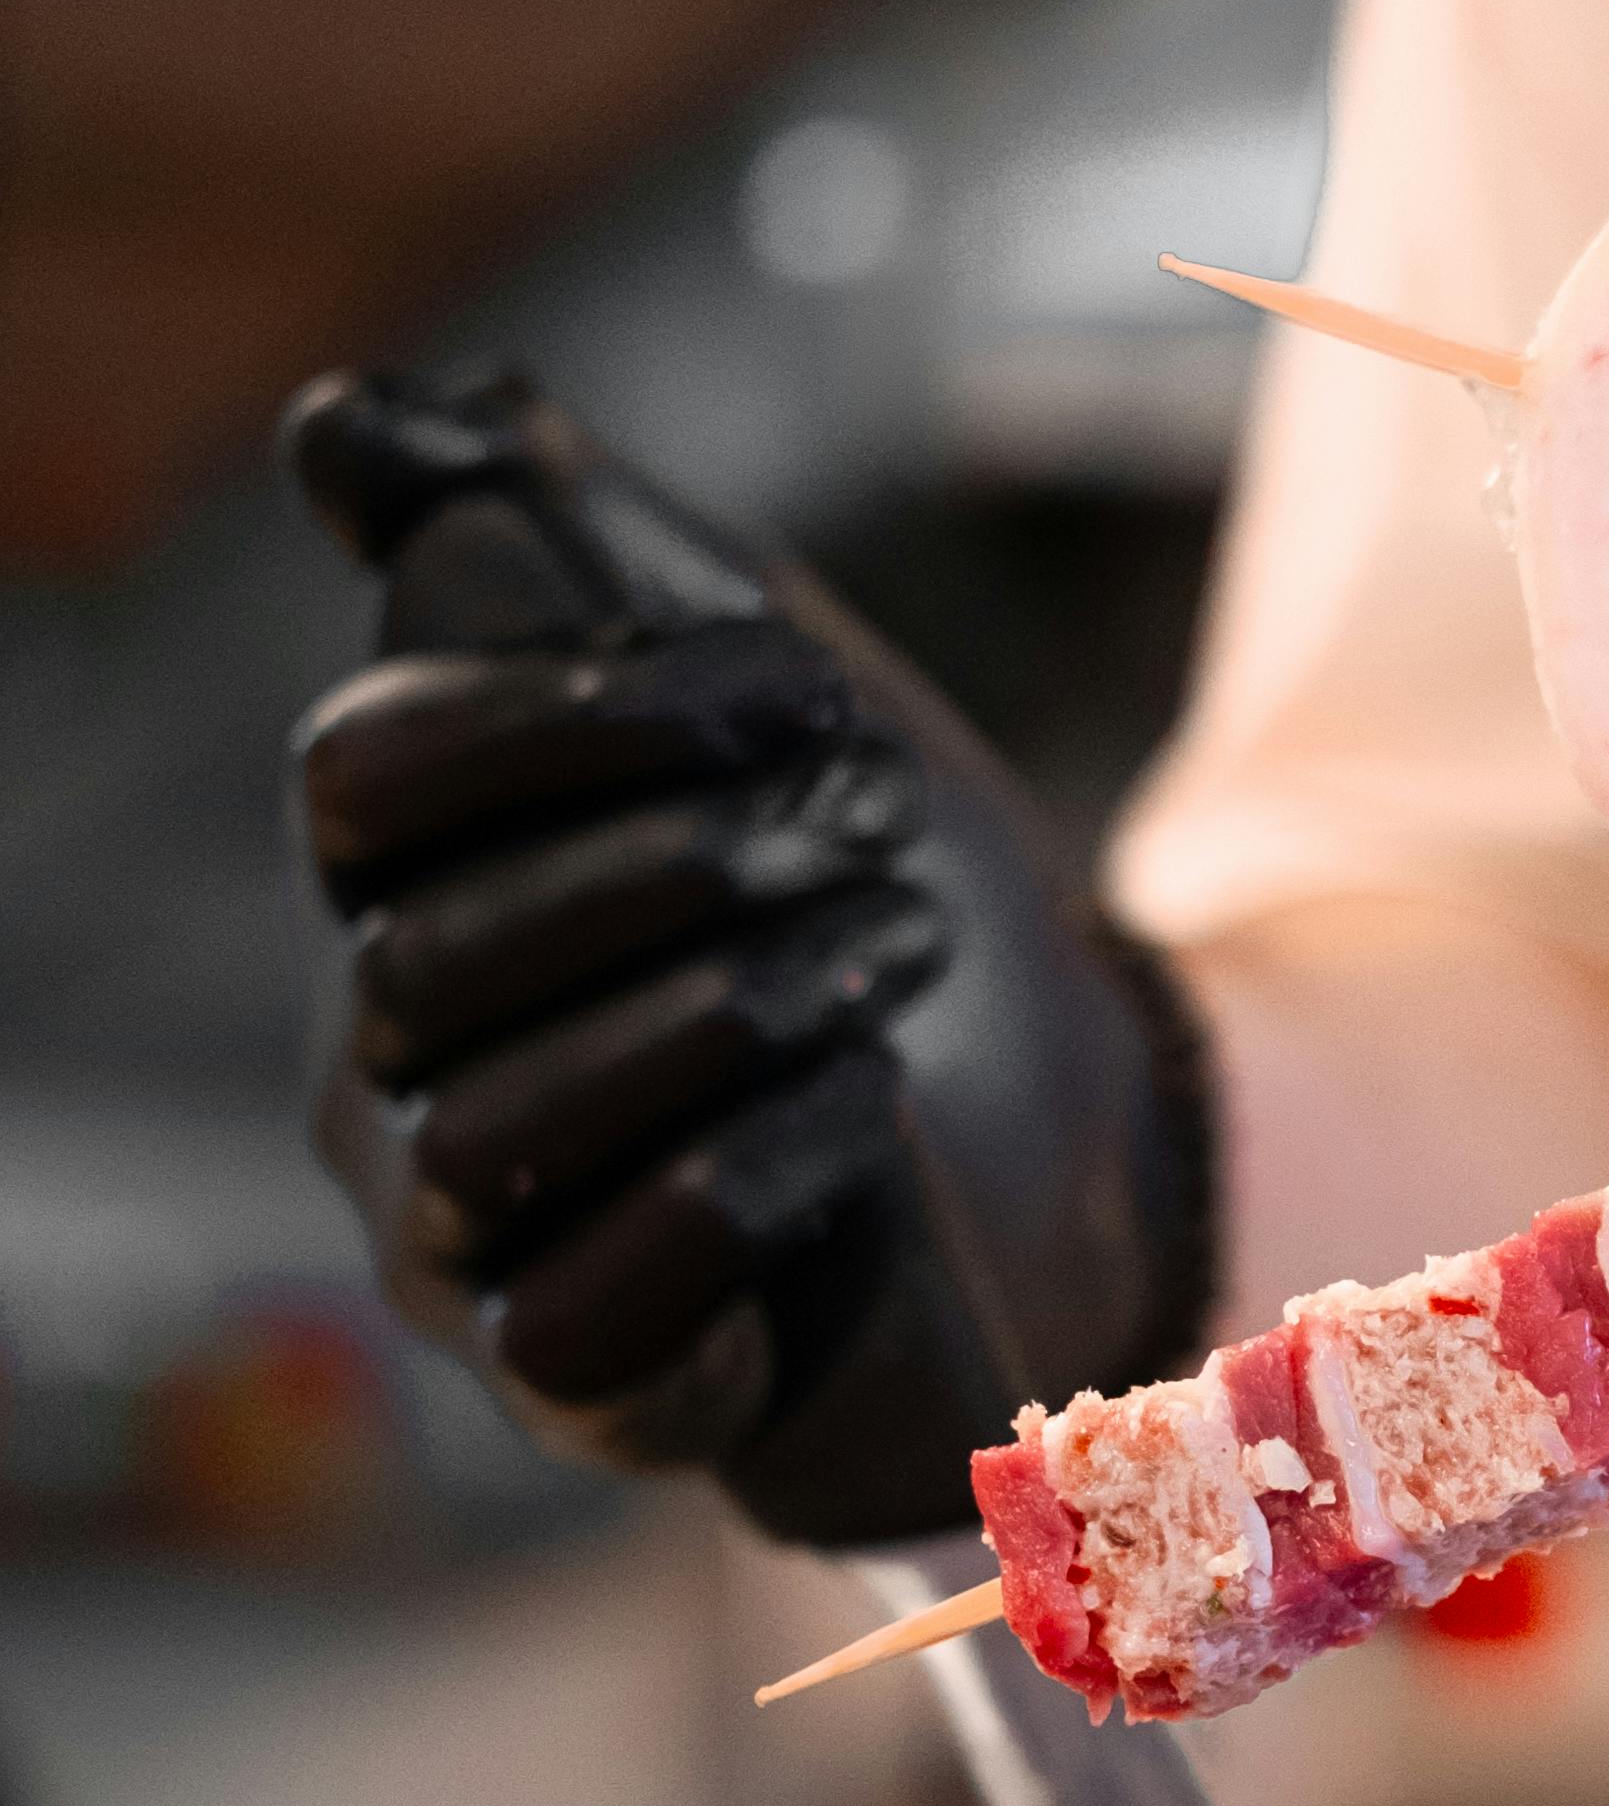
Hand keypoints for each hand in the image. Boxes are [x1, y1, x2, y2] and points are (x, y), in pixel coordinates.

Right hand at [287, 369, 1217, 1543]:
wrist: (1055, 1124)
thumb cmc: (866, 884)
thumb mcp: (745, 670)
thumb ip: (564, 535)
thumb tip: (355, 419)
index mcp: (406, 886)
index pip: (366, 785)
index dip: (565, 714)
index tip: (794, 686)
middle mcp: (391, 1073)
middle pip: (429, 963)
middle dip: (672, 874)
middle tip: (874, 834)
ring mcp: (473, 1247)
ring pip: (502, 1136)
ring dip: (722, 1021)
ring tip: (899, 953)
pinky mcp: (590, 1386)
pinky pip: (588, 1320)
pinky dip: (738, 1194)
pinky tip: (868, 1112)